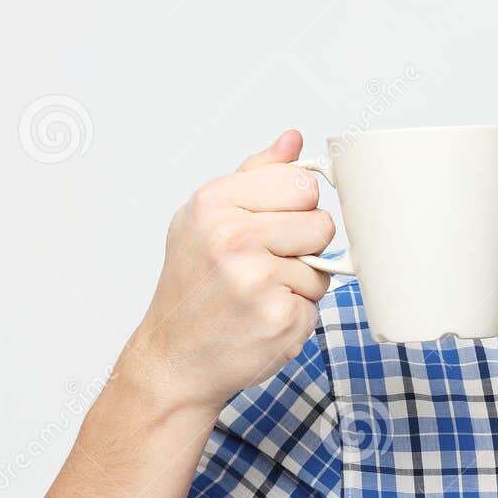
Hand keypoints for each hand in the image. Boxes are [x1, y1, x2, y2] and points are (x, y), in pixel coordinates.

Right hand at [121, 129, 336, 414]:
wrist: (174, 358)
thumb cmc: (193, 287)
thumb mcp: (208, 217)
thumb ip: (255, 175)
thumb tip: (293, 140)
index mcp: (214, 203)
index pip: (302, 182)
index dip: (297, 205)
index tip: (275, 223)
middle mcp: (232, 237)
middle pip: (322, 222)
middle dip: (304, 245)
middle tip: (265, 264)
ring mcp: (256, 279)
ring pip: (324, 266)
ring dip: (302, 282)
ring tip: (260, 292)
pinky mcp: (279, 318)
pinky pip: (318, 303)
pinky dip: (298, 312)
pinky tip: (263, 316)